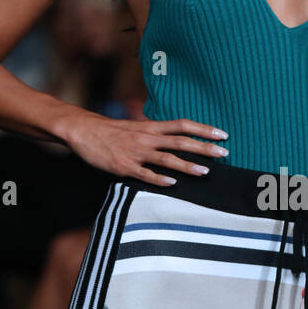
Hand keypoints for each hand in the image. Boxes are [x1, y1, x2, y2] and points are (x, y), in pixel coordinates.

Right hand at [58, 113, 228, 184]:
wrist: (83, 131)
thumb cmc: (112, 132)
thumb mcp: (137, 127)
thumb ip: (156, 134)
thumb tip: (176, 140)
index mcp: (151, 127)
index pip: (183, 124)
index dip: (203, 129)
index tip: (222, 134)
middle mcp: (147, 138)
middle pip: (180, 141)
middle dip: (203, 147)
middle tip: (224, 153)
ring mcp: (136, 152)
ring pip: (166, 158)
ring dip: (186, 165)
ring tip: (205, 171)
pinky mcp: (124, 166)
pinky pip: (143, 174)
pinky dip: (158, 178)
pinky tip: (172, 183)